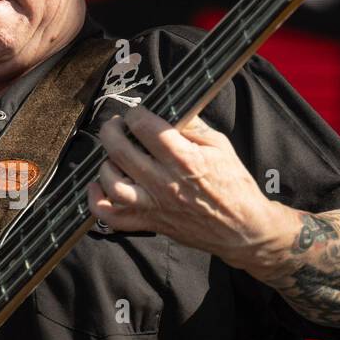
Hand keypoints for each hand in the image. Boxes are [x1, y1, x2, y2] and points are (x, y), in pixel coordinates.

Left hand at [86, 105, 293, 270]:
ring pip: (112, 184)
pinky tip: (98, 185)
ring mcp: (154, 205)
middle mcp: (165, 183)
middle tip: (117, 126)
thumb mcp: (221, 146)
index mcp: (185, 159)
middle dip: (112, 131)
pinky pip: (112, 217)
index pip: (146, 128)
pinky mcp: (149, 223)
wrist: (242, 228)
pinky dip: (96, 201)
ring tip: (114, 155)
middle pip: (121, 151)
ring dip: (106, 164)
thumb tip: (168, 110)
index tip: (138, 113)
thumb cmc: (234, 184)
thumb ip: (193, 127)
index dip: (136, 114)